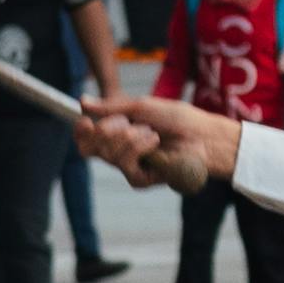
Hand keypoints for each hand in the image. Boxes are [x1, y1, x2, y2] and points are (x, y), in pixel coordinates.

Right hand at [81, 93, 239, 194]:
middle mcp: (119, 152)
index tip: (85, 121)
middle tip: (128, 124)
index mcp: (118, 134)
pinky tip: (155, 143)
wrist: (202, 135)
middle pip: (91, 147)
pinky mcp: (139, 180)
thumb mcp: (142, 107)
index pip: (87, 138)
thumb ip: (112, 108)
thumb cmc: (177, 119)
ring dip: (129, 137)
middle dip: (107, 130)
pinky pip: (124, 164)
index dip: (81, 131)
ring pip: (108, 154)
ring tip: (151, 133)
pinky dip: (139, 148)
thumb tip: (82, 102)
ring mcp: (129, 167)